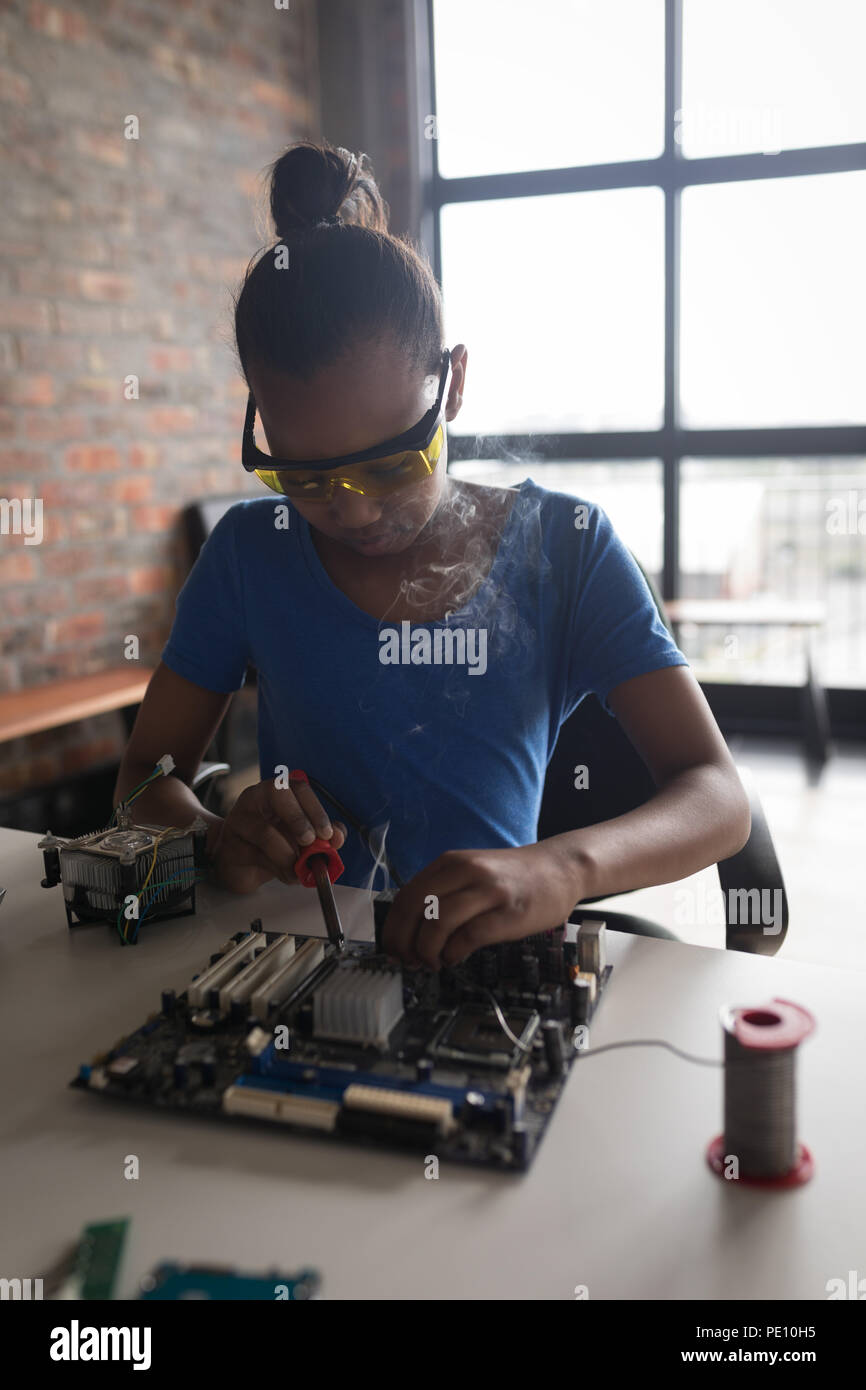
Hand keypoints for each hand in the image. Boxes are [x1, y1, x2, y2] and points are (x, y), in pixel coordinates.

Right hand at [209, 776, 346, 893]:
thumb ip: (322, 834)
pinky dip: (276, 869)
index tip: (328, 833)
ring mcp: (239, 819)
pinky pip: (256, 855)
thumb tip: (338, 836)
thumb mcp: (300, 837)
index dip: (316, 809)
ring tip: (298, 868)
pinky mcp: (230, 844)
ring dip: (288, 854)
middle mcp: (256, 798)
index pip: (298, 787)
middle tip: (310, 842)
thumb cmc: (271, 846)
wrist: (240, 865)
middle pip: (277, 793)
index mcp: (277, 792)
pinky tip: (285, 874)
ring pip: (265, 831)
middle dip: (299, 819)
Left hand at [381, 840, 581, 968]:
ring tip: (433, 962)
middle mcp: (467, 871)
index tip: (392, 948)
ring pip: (438, 923)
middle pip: (416, 909)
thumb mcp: (471, 873)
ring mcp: (488, 891)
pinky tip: (454, 957)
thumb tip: (409, 931)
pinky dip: (453, 953)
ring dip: (427, 951)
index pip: (407, 896)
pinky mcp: (508, 913)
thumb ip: (443, 893)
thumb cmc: (513, 877)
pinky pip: (468, 937)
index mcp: (451, 863)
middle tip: (407, 960)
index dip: (393, 928)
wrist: (560, 869)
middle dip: (404, 941)